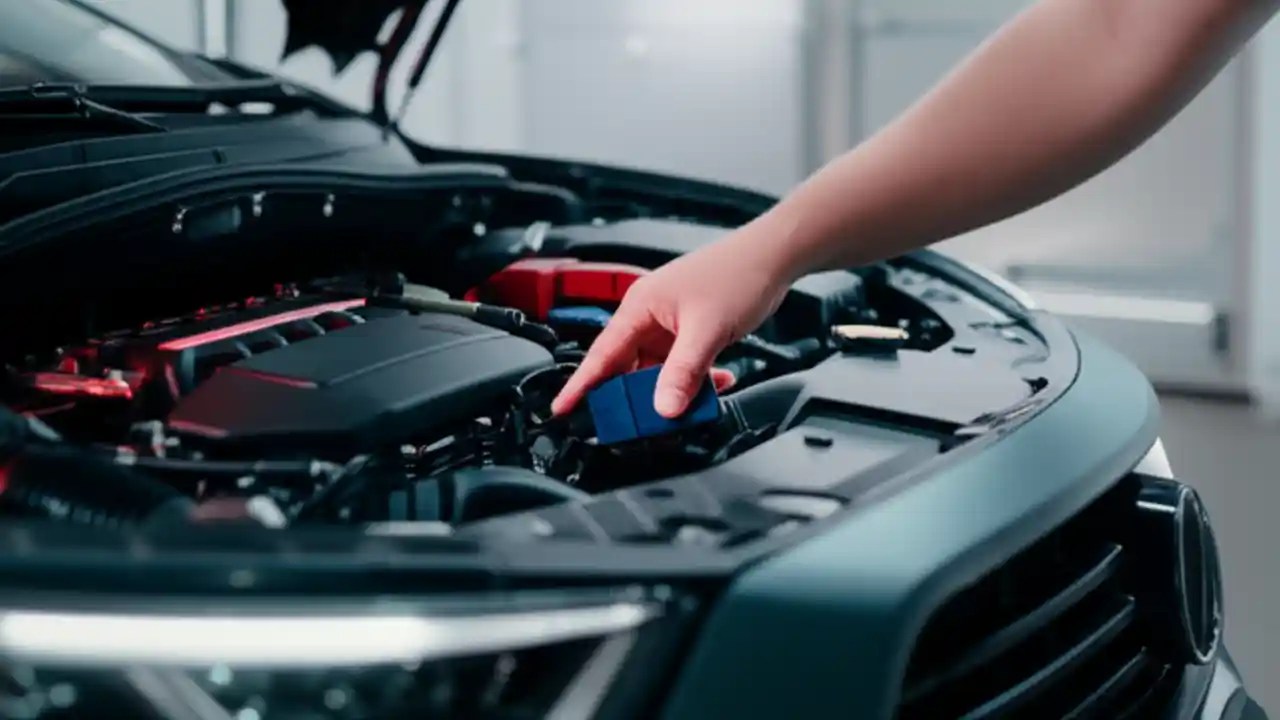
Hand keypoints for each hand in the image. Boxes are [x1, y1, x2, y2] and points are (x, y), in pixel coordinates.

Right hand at [551, 224, 794, 417]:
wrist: (773, 257)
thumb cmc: (737, 274)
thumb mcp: (707, 331)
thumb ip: (684, 373)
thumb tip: (664, 407)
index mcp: (639, 307)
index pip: (601, 353)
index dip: (581, 384)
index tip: (563, 408)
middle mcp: (649, 316)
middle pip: (629, 367)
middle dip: (636, 397)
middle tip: (640, 424)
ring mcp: (671, 324)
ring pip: (658, 371)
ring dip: (673, 390)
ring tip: (688, 407)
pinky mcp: (691, 331)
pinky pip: (683, 366)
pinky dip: (696, 379)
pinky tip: (716, 384)